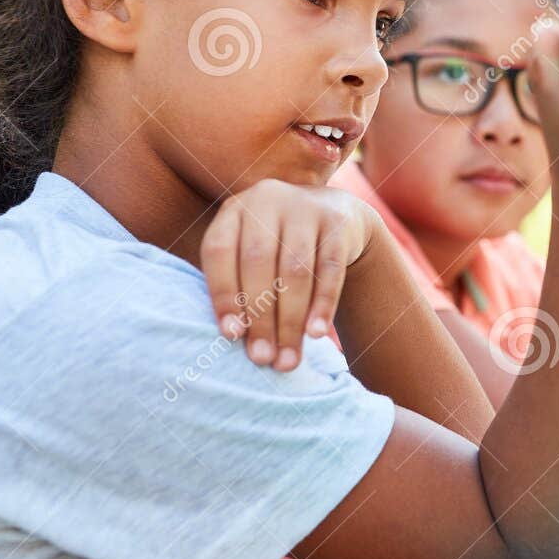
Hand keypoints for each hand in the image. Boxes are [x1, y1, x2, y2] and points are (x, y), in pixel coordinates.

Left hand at [199, 179, 380, 370]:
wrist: (335, 215)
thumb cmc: (279, 246)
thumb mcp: (249, 249)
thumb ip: (236, 283)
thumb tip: (234, 337)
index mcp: (234, 209)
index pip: (220, 252)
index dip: (223, 294)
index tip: (231, 336)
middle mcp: (266, 200)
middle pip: (258, 264)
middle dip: (260, 318)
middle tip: (262, 358)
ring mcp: (305, 207)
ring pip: (295, 270)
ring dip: (290, 320)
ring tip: (287, 358)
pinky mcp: (338, 222)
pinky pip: (330, 269)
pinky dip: (323, 305)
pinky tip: (316, 334)